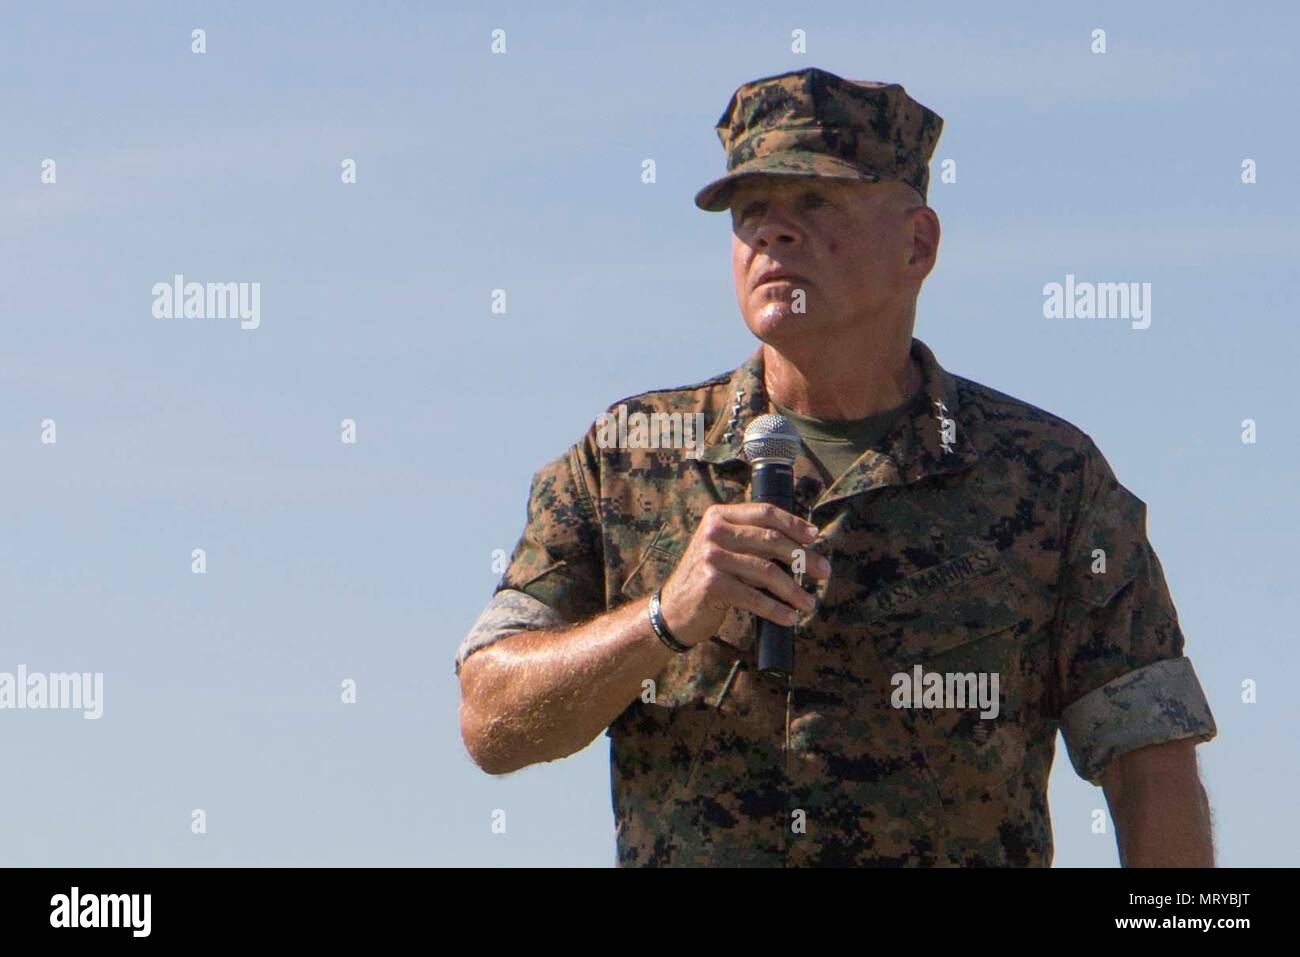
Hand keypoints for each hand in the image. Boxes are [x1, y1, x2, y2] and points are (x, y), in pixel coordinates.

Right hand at [656, 503, 830, 648]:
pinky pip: (754, 596)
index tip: (815, 537)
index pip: (765, 512)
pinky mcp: (712, 584)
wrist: (673, 608)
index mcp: (719, 515)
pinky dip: (776, 609)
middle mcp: (714, 532)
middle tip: (824, 572)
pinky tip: (789, 618)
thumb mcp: (725, 548)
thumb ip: (753, 539)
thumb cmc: (709, 577)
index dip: (794, 524)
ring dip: (793, 589)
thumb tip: (804, 545)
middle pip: (770, 540)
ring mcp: (711, 557)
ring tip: (809, 602)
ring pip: (766, 570)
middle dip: (803, 557)